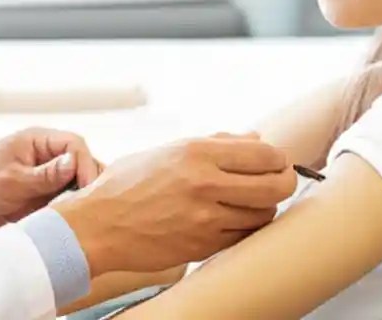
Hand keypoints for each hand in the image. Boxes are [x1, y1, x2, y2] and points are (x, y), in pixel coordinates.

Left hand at [0, 128, 103, 238]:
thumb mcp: (11, 180)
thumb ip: (43, 175)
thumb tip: (74, 163)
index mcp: (38, 141)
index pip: (74, 145)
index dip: (85, 164)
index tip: (87, 188)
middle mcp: (48, 157)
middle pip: (83, 163)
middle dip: (90, 181)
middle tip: (92, 205)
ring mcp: (50, 178)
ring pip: (80, 183)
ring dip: (83, 197)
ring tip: (84, 215)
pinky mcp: (49, 198)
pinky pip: (70, 201)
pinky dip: (74, 210)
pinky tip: (75, 222)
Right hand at [54, 134, 295, 276]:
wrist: (96, 226)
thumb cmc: (126, 185)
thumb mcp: (166, 152)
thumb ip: (213, 143)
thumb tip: (253, 136)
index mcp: (195, 152)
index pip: (264, 153)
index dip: (277, 158)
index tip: (275, 162)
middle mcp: (204, 183)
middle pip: (276, 185)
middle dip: (284, 182)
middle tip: (279, 182)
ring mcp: (206, 218)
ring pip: (264, 213)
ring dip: (264, 207)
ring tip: (249, 203)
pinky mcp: (204, 245)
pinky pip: (243, 236)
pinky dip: (244, 228)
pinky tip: (231, 221)